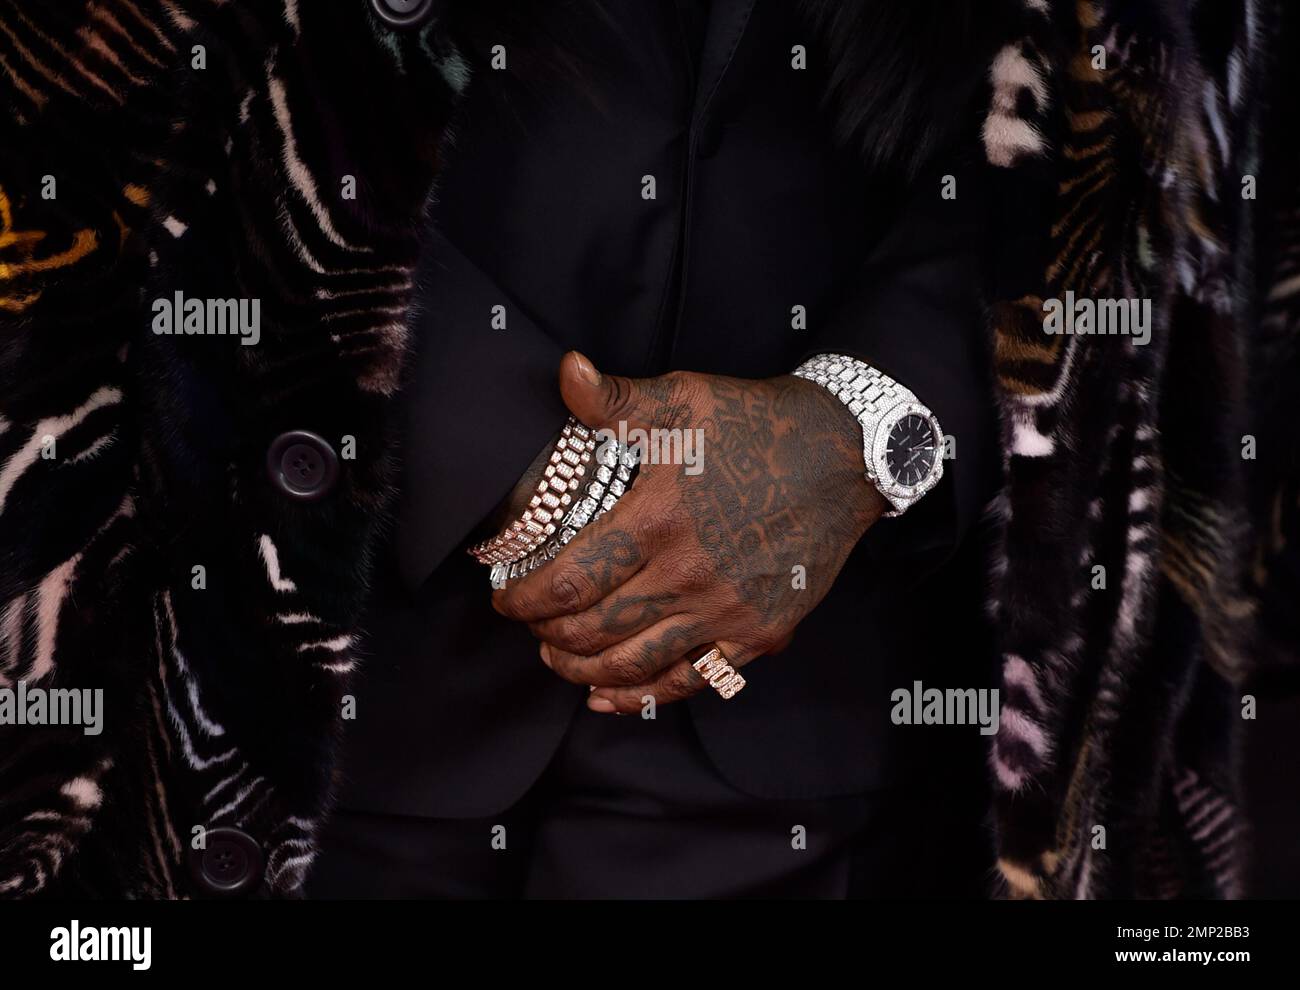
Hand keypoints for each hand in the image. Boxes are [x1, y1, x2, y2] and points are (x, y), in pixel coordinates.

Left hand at [492, 351, 887, 712]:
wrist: (845, 455)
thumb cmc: (757, 425)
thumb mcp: (682, 398)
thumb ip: (615, 398)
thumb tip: (566, 370)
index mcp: (659, 519)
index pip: (569, 579)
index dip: (524, 598)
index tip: (504, 598)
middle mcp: (689, 575)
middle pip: (593, 630)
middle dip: (546, 634)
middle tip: (529, 626)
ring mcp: (726, 612)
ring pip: (634, 665)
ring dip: (583, 671)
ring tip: (559, 659)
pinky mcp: (758, 634)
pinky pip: (692, 682)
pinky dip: (643, 697)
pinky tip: (612, 696)